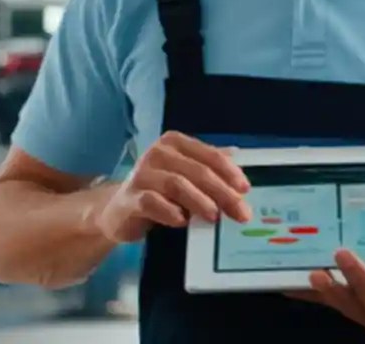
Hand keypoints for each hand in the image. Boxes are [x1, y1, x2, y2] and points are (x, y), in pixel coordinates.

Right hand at [94, 131, 251, 242]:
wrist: (119, 211)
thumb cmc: (158, 190)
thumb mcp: (185, 174)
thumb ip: (208, 166)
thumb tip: (239, 157)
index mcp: (174, 143)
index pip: (208, 154)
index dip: (229, 171)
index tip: (245, 188)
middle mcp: (157, 154)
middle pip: (197, 171)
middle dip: (222, 192)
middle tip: (239, 211)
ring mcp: (141, 175)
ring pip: (176, 184)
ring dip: (199, 201)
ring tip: (214, 216)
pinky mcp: (130, 198)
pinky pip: (152, 202)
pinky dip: (170, 211)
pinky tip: (182, 221)